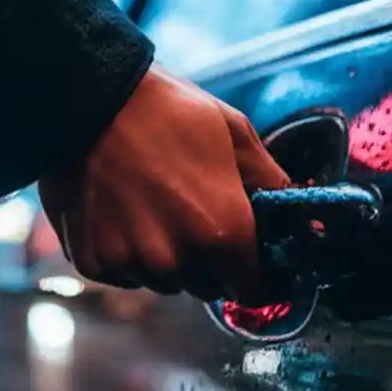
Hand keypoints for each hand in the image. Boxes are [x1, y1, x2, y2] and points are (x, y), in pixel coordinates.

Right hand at [38, 64, 289, 302]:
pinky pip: (123, 274)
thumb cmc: (168, 112)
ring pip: (164, 282)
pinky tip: (122, 213)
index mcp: (222, 233)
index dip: (255, 276)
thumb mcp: (235, 134)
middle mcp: (176, 260)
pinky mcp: (93, 262)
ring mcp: (131, 264)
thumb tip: (302, 211)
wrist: (89, 99)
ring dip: (166, 259)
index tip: (249, 261)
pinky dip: (126, 254)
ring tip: (153, 209)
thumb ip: (271, 182)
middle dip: (209, 262)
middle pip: (207, 287)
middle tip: (193, 216)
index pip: (253, 291)